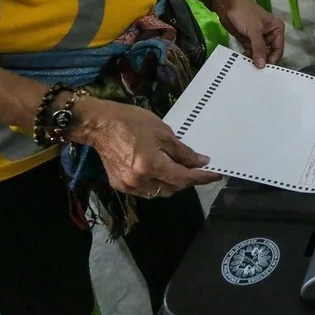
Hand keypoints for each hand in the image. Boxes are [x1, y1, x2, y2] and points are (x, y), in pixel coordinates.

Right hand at [74, 98, 220, 196]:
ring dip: (172, 184)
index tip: (215, 175)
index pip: (184, 178)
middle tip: (194, 167)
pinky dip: (156, 184)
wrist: (99, 125)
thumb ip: (182, 151)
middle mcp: (140, 180)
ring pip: (160, 192)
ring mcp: (129, 185)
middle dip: (186, 180)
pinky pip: (146, 191)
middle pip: (173, 188)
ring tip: (176, 168)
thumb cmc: (132, 122)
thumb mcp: (163, 132)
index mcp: (152, 165)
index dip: (201, 178)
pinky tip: (158, 171)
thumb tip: (201, 162)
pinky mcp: (120, 185)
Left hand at [212, 0, 284, 66]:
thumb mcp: (254, 30)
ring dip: (255, 60)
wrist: (226, 4)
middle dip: (263, 61)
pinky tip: (243, 63)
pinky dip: (248, 57)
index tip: (264, 70)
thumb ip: (259, 49)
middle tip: (256, 72)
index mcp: (276, 29)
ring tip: (248, 69)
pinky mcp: (248, 40)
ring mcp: (258, 38)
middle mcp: (269, 34)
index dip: (272, 60)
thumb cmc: (244, 13)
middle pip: (269, 53)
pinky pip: (250, 52)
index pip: (278, 49)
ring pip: (259, 54)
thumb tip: (262, 66)